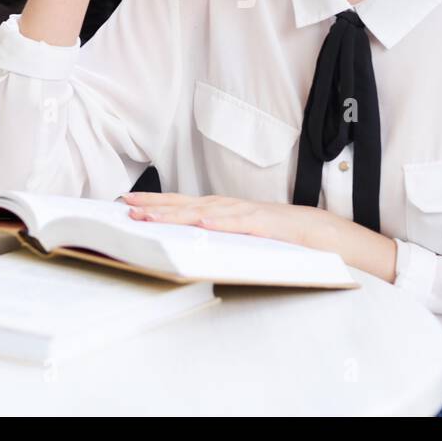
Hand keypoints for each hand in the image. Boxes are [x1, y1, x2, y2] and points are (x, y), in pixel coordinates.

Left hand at [116, 191, 336, 249]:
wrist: (314, 229)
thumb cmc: (273, 232)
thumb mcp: (236, 232)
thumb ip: (213, 232)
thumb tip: (185, 238)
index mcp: (219, 209)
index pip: (180, 203)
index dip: (154, 202)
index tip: (126, 202)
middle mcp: (226, 207)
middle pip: (184, 205)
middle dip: (155, 207)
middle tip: (127, 208)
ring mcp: (243, 213)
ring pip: (204, 213)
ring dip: (176, 214)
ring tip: (151, 217)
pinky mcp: (261, 224)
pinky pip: (238, 224)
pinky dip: (220, 224)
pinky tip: (202, 225)